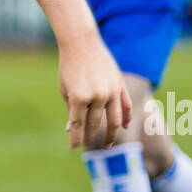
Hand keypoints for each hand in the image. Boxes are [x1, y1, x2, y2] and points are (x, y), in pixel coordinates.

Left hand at [59, 35, 132, 149]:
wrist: (82, 43)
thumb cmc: (69, 67)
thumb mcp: (65, 90)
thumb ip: (70, 110)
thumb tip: (72, 130)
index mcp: (78, 97)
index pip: (78, 125)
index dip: (76, 139)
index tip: (75, 148)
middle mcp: (96, 96)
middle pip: (94, 124)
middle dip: (90, 137)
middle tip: (88, 145)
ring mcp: (111, 91)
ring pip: (114, 120)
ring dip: (111, 134)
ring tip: (107, 145)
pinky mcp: (120, 85)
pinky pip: (126, 106)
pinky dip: (126, 117)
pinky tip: (124, 127)